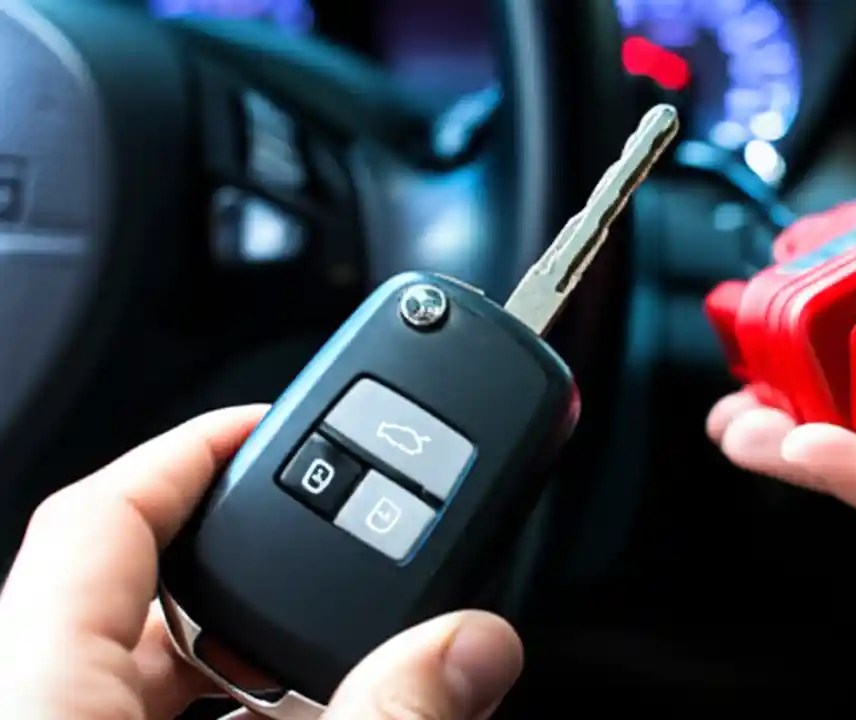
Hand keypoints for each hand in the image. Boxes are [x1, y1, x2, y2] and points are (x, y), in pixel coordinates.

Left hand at [0, 405, 522, 718]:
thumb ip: (382, 717)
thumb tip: (472, 644)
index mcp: (36, 700)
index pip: (98, 516)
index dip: (196, 447)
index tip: (282, 423)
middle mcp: (37, 715)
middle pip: (145, 586)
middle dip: (267, 559)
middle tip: (352, 546)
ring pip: (156, 667)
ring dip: (267, 651)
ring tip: (358, 653)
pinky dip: (247, 713)